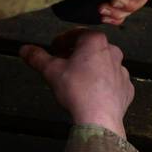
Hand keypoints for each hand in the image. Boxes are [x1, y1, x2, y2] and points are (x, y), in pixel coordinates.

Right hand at [19, 30, 134, 138]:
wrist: (99, 117)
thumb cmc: (77, 90)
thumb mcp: (50, 70)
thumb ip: (37, 57)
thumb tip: (25, 50)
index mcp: (95, 42)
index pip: (76, 33)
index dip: (62, 40)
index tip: (54, 48)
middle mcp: (113, 52)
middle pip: (91, 48)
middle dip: (76, 54)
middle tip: (62, 63)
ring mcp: (122, 71)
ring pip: (103, 64)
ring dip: (90, 68)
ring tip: (75, 79)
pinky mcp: (126, 88)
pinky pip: (112, 82)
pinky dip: (102, 84)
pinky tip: (91, 92)